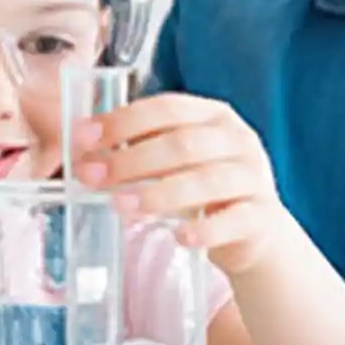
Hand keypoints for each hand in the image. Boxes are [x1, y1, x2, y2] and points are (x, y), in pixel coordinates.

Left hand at [71, 93, 288, 274]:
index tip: (85, 137)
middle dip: (131, 159)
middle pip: (183, 144)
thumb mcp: (178, 161)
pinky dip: (204, 230)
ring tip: (120, 206)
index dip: (124, 121)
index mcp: (214, 116)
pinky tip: (178, 237)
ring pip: (206, 181)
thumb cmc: (205, 187)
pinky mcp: (260, 217)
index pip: (167, 108)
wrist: (257, 230)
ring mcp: (253, 178)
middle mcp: (238, 140)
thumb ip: (140, 150)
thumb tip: (84, 152)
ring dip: (158, 193)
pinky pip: (232, 221)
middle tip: (92, 176)